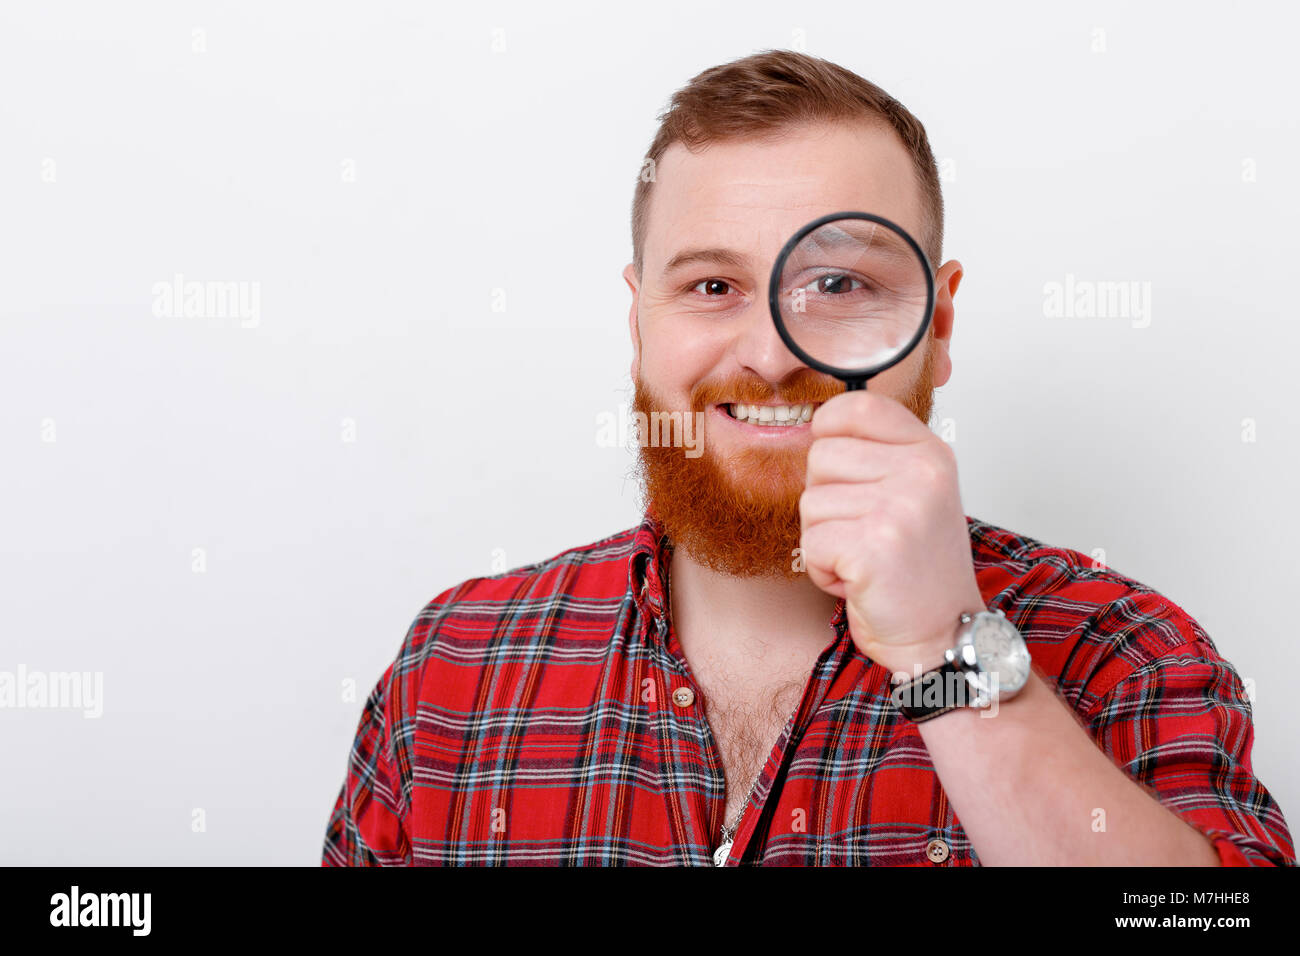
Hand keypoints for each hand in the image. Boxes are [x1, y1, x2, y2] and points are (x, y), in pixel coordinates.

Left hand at [799, 389, 984, 675]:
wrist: (942, 634)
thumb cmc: (917, 568)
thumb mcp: (913, 493)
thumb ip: (875, 455)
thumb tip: (815, 422)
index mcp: (930, 452)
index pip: (857, 405)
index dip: (830, 431)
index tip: (841, 467)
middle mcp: (922, 472)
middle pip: (820, 455)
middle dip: (825, 500)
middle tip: (864, 532)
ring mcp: (900, 507)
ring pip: (810, 502)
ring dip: (824, 540)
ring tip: (865, 558)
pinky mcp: (875, 546)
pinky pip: (811, 542)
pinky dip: (824, 570)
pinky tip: (860, 580)